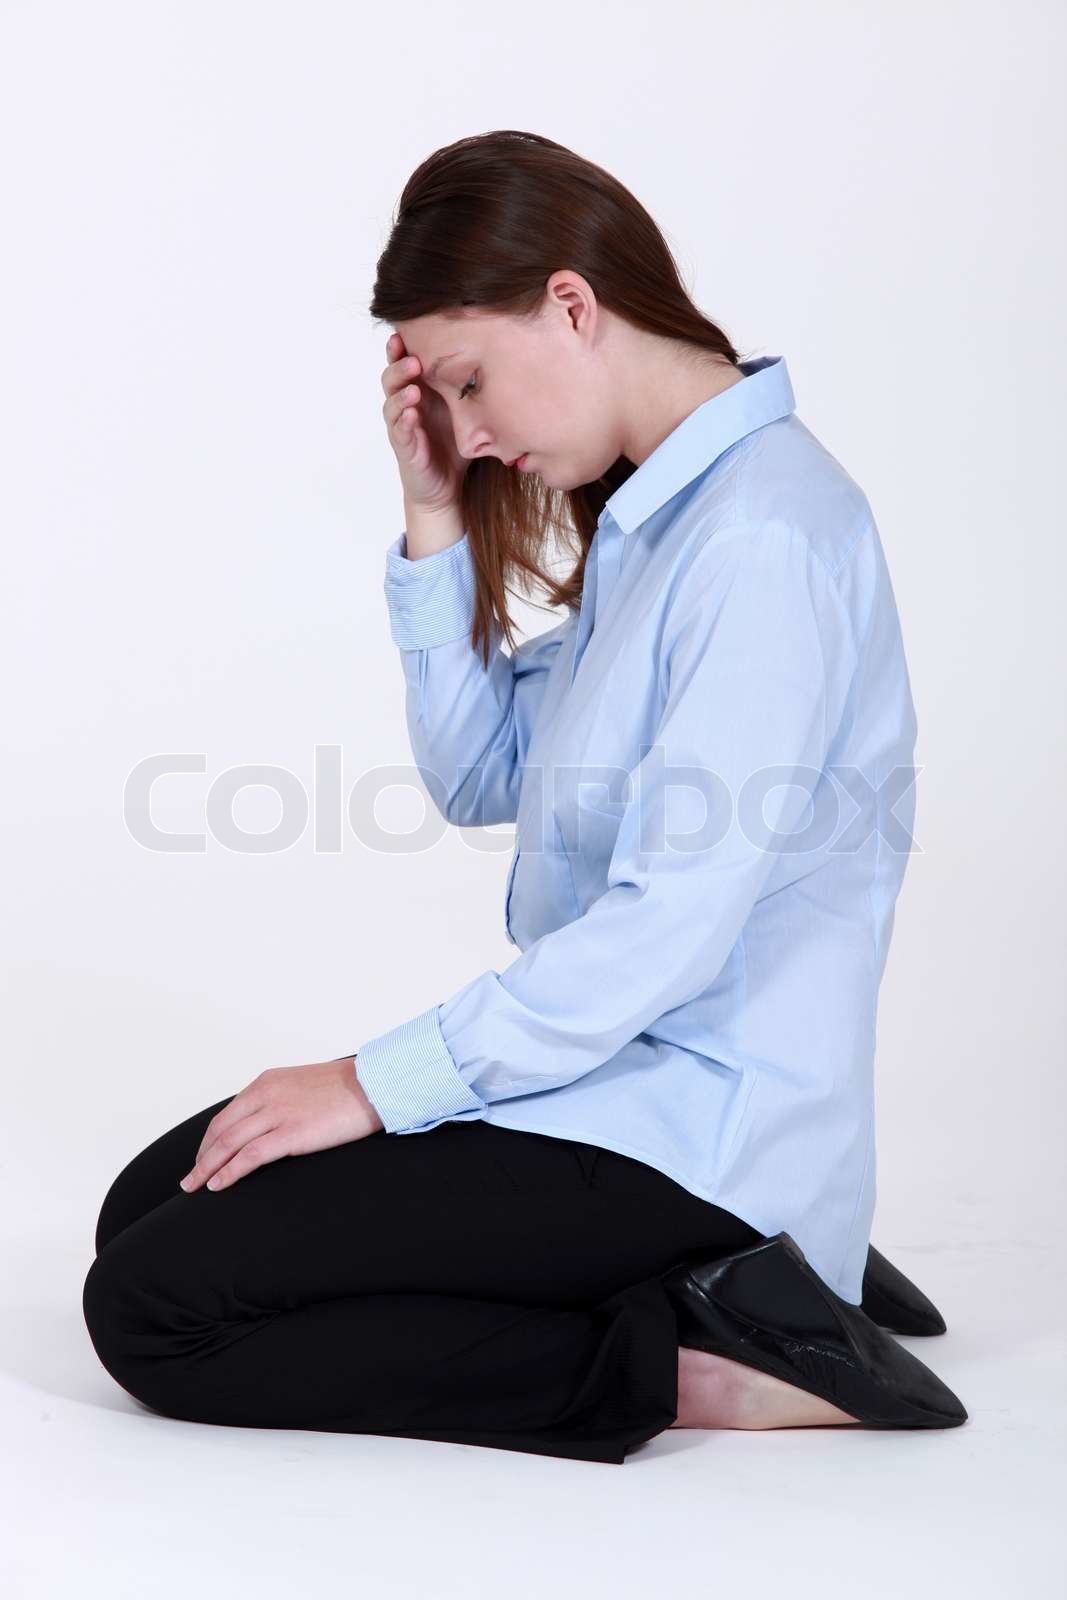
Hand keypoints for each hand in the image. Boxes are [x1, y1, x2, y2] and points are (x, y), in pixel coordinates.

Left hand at [178, 1056, 382, 1193]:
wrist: (373, 1084)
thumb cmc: (347, 1089)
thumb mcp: (303, 1087)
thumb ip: (281, 1101)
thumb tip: (270, 1124)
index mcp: (266, 1082)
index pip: (226, 1115)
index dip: (209, 1140)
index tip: (203, 1158)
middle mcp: (264, 1094)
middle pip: (219, 1130)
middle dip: (201, 1157)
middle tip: (190, 1178)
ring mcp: (276, 1113)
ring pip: (227, 1144)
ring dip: (207, 1168)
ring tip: (195, 1187)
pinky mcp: (290, 1133)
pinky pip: (249, 1156)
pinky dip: (229, 1172)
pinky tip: (218, 1185)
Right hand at [381, 330, 469, 512]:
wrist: (448, 488)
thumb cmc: (456, 445)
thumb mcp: (468, 411)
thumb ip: (474, 389)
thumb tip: (506, 359)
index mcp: (422, 390)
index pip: (407, 362)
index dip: (405, 346)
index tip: (411, 329)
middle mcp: (408, 403)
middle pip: (392, 376)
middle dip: (399, 364)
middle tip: (413, 358)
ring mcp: (403, 424)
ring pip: (392, 402)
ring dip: (401, 392)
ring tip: (413, 387)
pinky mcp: (404, 447)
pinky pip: (399, 430)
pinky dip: (404, 420)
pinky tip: (412, 413)